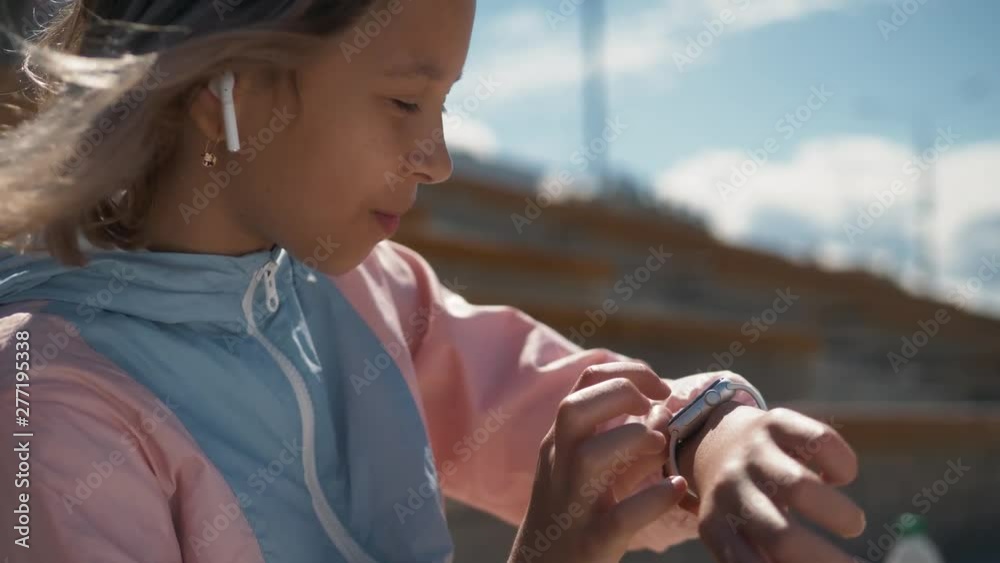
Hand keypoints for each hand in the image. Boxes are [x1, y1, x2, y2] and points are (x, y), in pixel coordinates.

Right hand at [508, 362, 688, 562]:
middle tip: (654, 408)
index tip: (660, 388)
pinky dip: (654, 499)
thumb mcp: (598, 472)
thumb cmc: (577, 516)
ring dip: (633, 440)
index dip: (629, 373)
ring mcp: (572, 503)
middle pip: (573, 408)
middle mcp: (559, 465)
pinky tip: (676, 489)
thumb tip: (666, 410)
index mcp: (562, 441)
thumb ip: (630, 441)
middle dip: (621, 394)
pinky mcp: (591, 540)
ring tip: (661, 446)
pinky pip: (621, 516)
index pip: (586, 381)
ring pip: (590, 456)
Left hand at [679, 404, 865, 562]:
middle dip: (826, 559)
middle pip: (781, 536)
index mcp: (716, 526)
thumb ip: (768, 555)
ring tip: (852, 525)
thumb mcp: (741, 533)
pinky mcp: (774, 422)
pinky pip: (818, 440)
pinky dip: (841, 463)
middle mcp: (729, 488)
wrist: (716, 440)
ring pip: (799, 486)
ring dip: (838, 513)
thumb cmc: (744, 504)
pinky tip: (839, 477)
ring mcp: (751, 452)